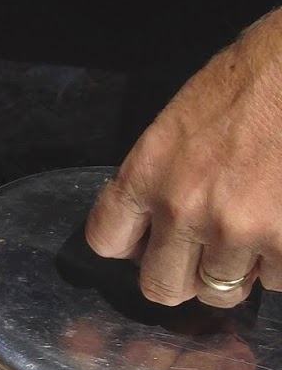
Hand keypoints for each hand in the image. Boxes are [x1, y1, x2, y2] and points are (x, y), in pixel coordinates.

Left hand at [85, 8, 281, 307]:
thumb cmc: (252, 79)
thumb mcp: (183, 120)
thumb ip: (162, 175)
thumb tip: (156, 223)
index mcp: (147, 172)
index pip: (106, 241)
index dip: (130, 246)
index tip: (149, 239)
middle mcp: (183, 209)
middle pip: (161, 287)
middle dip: (183, 276)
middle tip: (206, 253)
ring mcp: (235, 231)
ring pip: (222, 290)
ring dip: (238, 268)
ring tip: (257, 229)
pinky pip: (274, 281)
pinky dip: (280, 261)